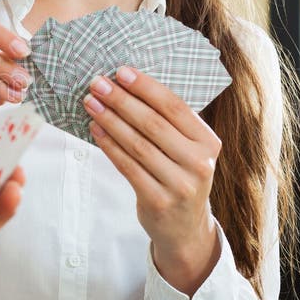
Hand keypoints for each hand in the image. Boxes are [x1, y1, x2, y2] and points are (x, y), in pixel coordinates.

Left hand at [84, 66, 220, 294]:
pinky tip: (95, 130)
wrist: (184, 227)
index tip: (121, 71)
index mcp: (208, 142)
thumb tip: (126, 86)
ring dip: (110, 120)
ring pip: (137, 144)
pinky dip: (109, 145)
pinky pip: (127, 166)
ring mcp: (180, 184)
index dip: (146, 87)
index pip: (175, 107)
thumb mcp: (186, 150)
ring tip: (90, 103)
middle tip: (97, 84)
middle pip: (153, 123)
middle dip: (121, 100)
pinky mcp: (158, 200)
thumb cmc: (178, 176)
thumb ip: (167, 124)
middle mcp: (199, 163)